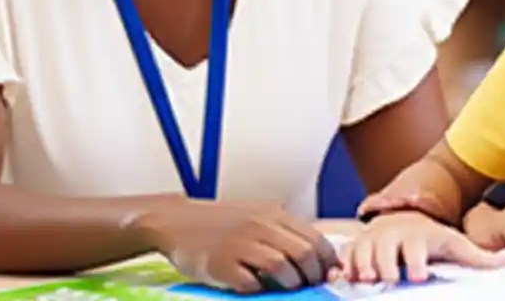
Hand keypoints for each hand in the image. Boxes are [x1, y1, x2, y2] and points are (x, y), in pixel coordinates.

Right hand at [137, 198, 339, 293]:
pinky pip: (250, 283)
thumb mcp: (256, 216)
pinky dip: (258, 289)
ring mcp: (240, 244)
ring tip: (286, 288)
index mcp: (273, 214)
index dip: (327, 261)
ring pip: (281, 266)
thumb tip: (316, 258)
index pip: (315, 238)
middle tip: (310, 285)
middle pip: (303, 253)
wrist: (175, 221)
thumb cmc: (220, 222)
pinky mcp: (221, 264)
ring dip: (290, 283)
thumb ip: (282, 231)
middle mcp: (259, 226)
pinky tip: (255, 287)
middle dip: (313, 275)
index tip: (329, 274)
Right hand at [335, 211, 504, 285]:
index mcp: (417, 238)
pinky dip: (346, 266)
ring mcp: (374, 240)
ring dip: (364, 265)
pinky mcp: (358, 246)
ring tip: (367, 279)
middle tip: (388, 278)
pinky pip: (348, 256)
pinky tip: (348, 278)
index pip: (415, 249)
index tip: (419, 276)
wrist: (402, 218)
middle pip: (385, 250)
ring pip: (364, 252)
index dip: (416, 262)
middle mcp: (393, 236)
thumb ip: (478, 257)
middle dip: (385, 264)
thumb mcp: (455, 244)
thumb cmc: (431, 237)